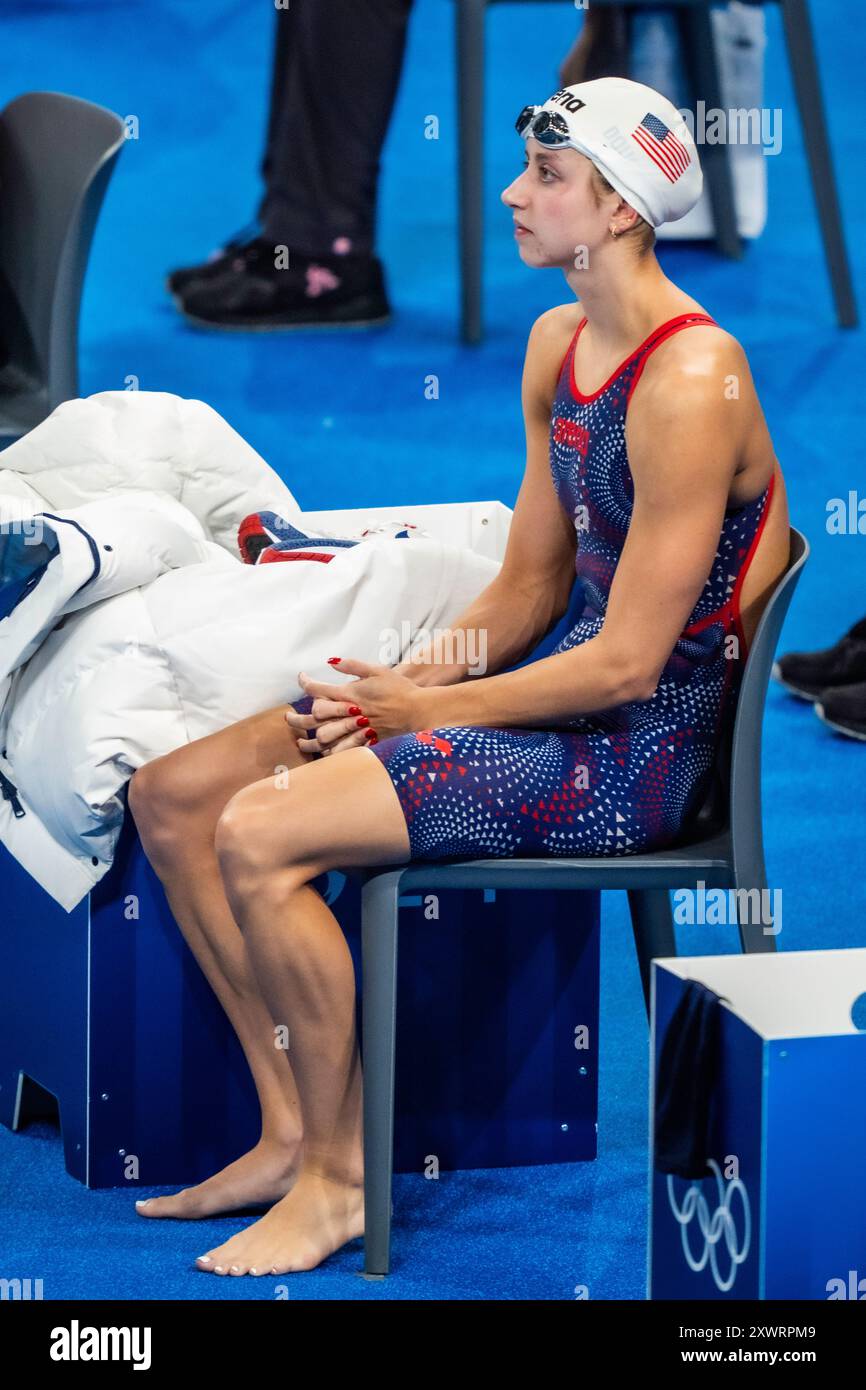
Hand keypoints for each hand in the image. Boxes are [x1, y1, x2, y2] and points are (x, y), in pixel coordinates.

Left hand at [285, 657, 426, 755]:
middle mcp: (351, 712)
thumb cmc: (399, 688)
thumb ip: (352, 666)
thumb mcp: (377, 670)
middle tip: (288, 716)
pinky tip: (322, 752)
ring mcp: (357, 728)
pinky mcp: (365, 741)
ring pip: (324, 737)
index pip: (319, 688)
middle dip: (297, 717)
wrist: (418, 709)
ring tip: (300, 740)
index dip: (305, 682)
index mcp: (351, 692)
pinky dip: (329, 752)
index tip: (301, 679)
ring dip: (308, 740)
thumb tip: (331, 662)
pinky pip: (341, 751)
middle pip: (315, 716)